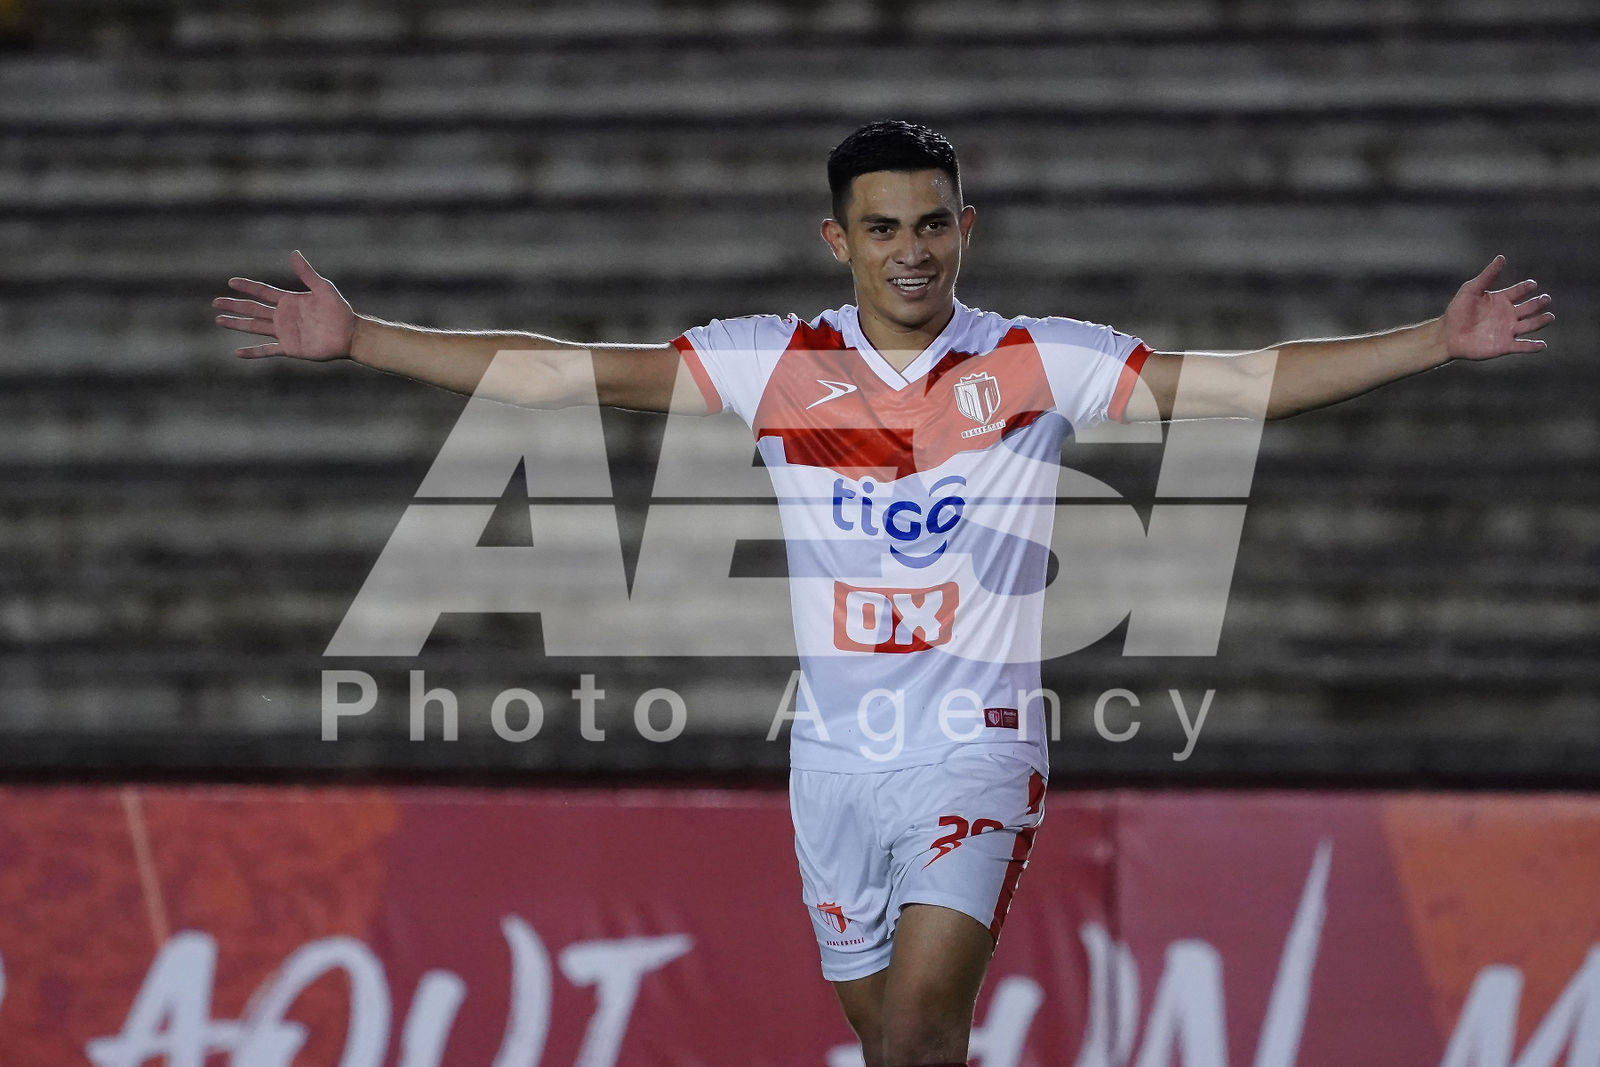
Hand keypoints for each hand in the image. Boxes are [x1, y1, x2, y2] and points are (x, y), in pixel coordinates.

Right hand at [213, 250, 355, 359]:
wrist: (349, 334)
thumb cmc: (339, 310)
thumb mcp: (322, 287)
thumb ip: (306, 273)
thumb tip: (294, 253)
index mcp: (289, 301)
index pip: (262, 292)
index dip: (247, 286)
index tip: (230, 282)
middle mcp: (283, 316)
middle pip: (253, 309)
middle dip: (234, 305)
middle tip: (215, 302)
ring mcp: (285, 332)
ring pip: (255, 327)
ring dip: (237, 324)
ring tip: (219, 320)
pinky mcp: (289, 348)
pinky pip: (267, 350)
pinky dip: (253, 352)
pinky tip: (237, 353)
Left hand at [1440, 255, 1553, 360]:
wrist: (1447, 335)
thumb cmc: (1457, 311)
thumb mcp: (1471, 290)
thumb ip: (1488, 275)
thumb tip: (1501, 257)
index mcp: (1501, 300)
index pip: (1519, 291)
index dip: (1526, 287)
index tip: (1531, 284)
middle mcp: (1508, 314)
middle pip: (1529, 307)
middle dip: (1538, 303)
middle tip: (1545, 299)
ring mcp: (1507, 330)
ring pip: (1530, 325)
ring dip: (1540, 321)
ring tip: (1550, 316)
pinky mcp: (1504, 345)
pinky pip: (1521, 346)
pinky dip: (1532, 346)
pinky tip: (1542, 345)